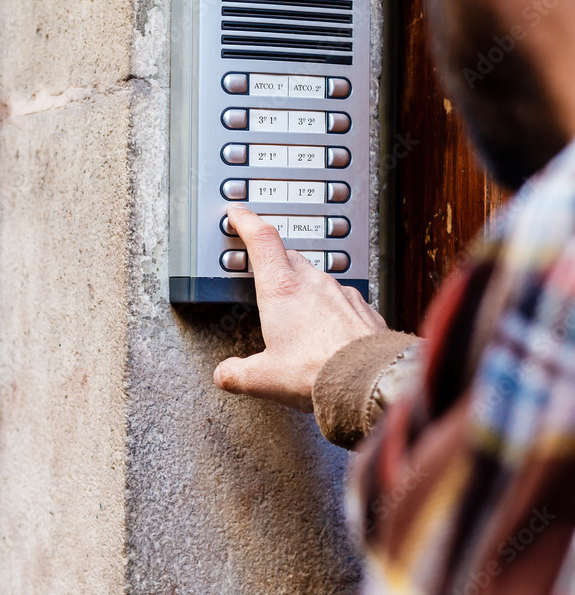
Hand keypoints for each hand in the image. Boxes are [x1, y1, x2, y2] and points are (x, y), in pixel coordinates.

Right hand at [214, 206, 387, 411]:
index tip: (239, 214)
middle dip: (273, 258)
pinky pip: (342, 298)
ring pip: (317, 276)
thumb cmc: (319, 371)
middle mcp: (314, 283)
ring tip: (295, 310)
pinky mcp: (363, 309)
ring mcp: (342, 294)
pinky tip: (329, 329)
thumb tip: (224, 374)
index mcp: (282, 290)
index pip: (262, 240)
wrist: (370, 380)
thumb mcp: (264, 377)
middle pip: (288, 255)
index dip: (247, 222)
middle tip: (263, 267)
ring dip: (303, 285)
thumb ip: (237, 374)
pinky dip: (330, 306)